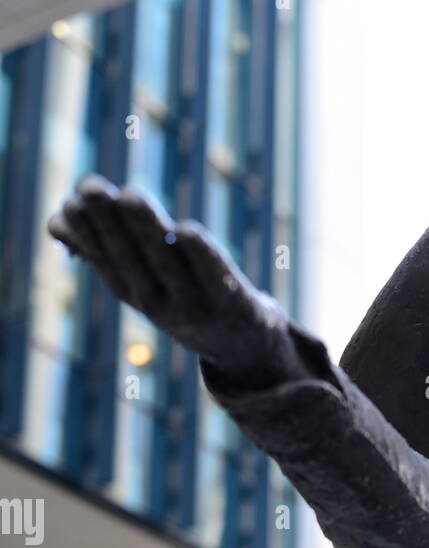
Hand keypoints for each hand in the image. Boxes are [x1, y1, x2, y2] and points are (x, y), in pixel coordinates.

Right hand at [47, 174, 300, 389]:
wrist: (246, 346)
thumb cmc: (186, 298)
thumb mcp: (143, 280)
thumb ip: (104, 250)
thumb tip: (53, 221)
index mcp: (136, 296)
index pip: (107, 263)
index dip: (88, 234)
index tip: (71, 202)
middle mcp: (161, 306)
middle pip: (132, 262)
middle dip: (110, 225)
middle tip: (89, 189)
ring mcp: (197, 307)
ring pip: (168, 265)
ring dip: (147, 230)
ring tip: (129, 196)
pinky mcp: (234, 304)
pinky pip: (215, 277)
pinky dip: (200, 256)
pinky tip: (184, 230)